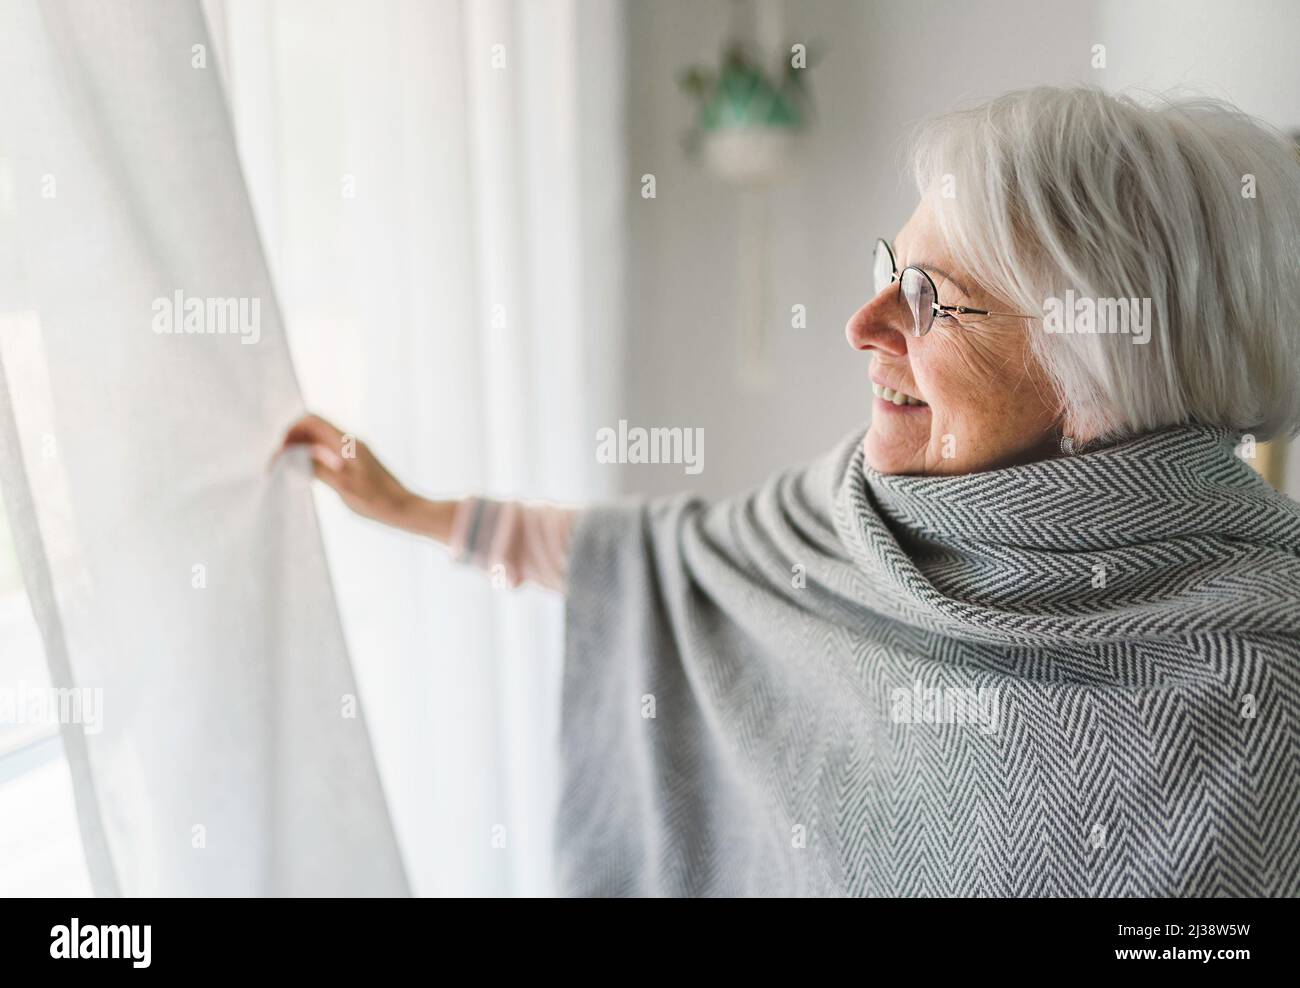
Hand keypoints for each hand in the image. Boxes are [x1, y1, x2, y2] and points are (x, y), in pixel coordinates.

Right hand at [279, 413, 412, 526]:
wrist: (405, 509)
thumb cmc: (378, 501)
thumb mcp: (345, 487)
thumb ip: (319, 468)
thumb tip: (293, 454)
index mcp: (347, 443)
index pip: (312, 421)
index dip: (290, 430)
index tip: (277, 451)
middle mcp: (349, 442)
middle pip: (313, 428)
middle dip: (292, 438)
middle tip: (275, 460)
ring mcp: (352, 452)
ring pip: (319, 440)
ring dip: (300, 448)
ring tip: (284, 466)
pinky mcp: (354, 463)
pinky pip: (327, 452)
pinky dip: (311, 457)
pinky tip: (303, 472)